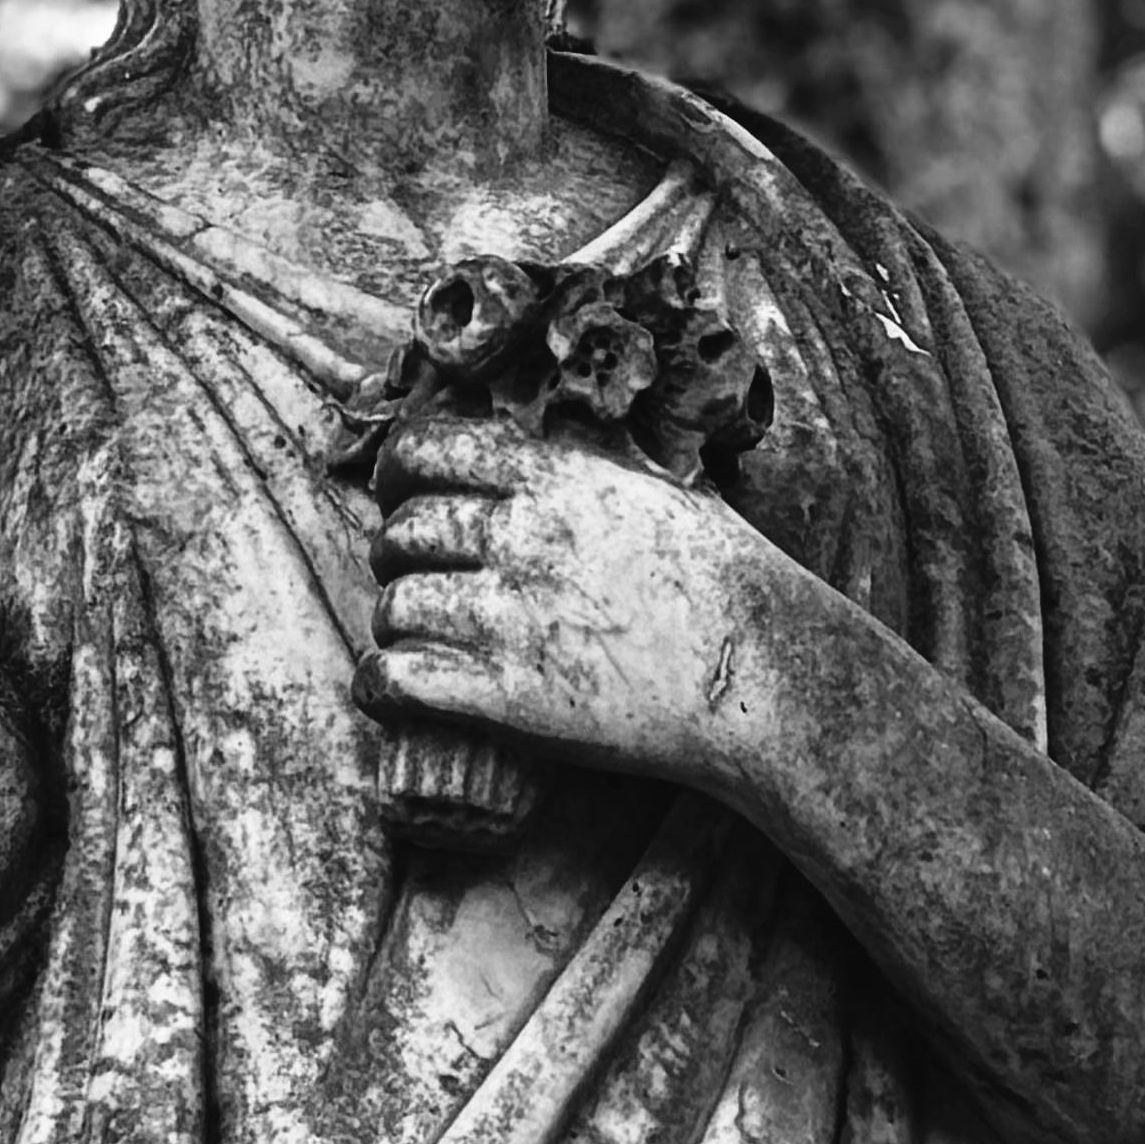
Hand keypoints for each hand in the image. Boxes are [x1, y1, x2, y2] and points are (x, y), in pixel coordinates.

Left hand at [360, 413, 769, 791]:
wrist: (765, 676)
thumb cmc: (732, 582)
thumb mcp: (664, 489)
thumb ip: (597, 468)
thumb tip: (557, 450)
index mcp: (557, 476)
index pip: (427, 447)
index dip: (397, 470)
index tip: (398, 490)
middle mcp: (522, 535)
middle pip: (402, 530)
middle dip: (397, 554)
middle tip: (417, 575)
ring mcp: (509, 617)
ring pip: (396, 605)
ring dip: (395, 621)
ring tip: (417, 636)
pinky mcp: (507, 696)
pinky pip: (399, 679)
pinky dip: (379, 685)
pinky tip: (390, 690)